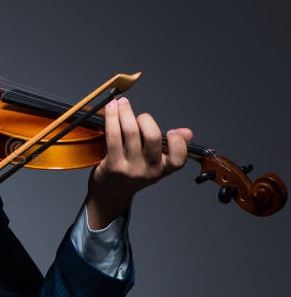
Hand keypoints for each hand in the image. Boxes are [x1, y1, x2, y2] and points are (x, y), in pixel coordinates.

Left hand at [86, 97, 192, 228]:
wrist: (111, 193)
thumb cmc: (133, 173)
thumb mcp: (155, 164)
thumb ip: (171, 148)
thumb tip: (186, 132)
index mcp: (163, 170)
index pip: (179, 159)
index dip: (178, 143)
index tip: (172, 131)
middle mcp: (149, 171)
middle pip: (152, 138)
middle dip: (145, 119)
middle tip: (139, 115)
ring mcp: (131, 168)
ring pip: (131, 133)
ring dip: (126, 112)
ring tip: (121, 103)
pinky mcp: (113, 165)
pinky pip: (113, 136)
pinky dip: (112, 118)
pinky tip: (111, 108)